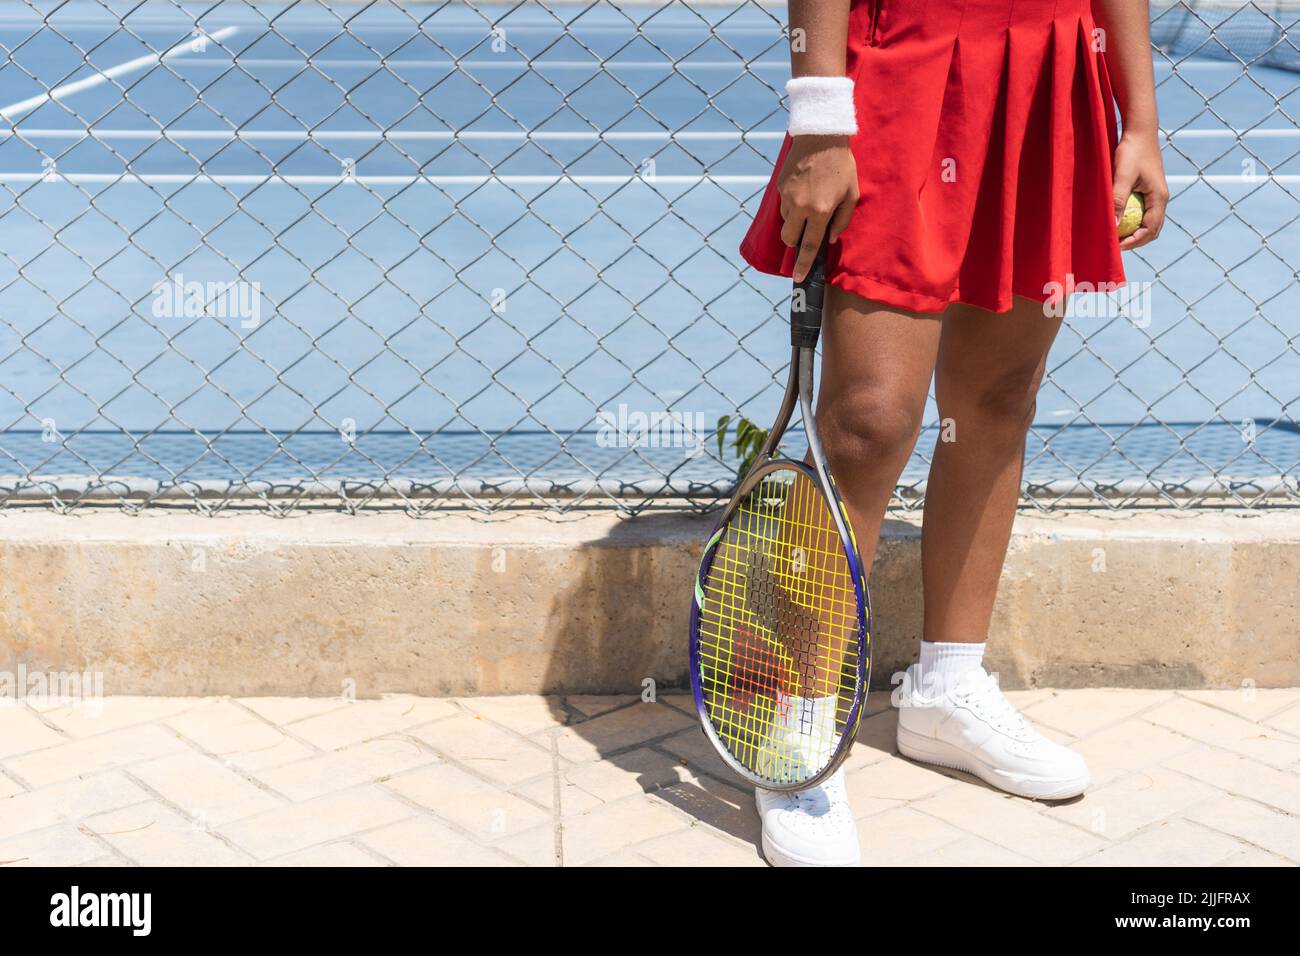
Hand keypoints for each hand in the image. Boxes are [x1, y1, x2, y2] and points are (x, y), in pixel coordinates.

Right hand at [777, 134, 858, 280]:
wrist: (821, 136)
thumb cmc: (841, 166)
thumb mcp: (851, 194)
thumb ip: (842, 221)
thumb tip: (830, 239)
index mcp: (819, 211)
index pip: (808, 246)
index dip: (804, 264)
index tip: (798, 278)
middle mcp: (799, 207)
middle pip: (789, 239)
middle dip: (796, 242)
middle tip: (806, 234)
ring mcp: (787, 197)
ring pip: (785, 222)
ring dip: (795, 222)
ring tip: (809, 204)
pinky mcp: (780, 186)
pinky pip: (783, 205)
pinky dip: (792, 205)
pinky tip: (804, 190)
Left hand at [1112, 129, 1168, 250]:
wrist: (1140, 132)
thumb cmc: (1131, 151)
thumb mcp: (1122, 175)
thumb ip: (1118, 199)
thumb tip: (1114, 225)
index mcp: (1159, 197)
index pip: (1150, 229)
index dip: (1134, 242)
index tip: (1116, 247)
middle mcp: (1161, 198)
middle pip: (1152, 229)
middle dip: (1135, 241)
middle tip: (1114, 246)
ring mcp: (1156, 194)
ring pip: (1148, 222)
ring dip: (1134, 232)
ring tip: (1114, 237)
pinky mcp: (1149, 190)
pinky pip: (1143, 212)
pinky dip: (1132, 221)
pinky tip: (1117, 221)